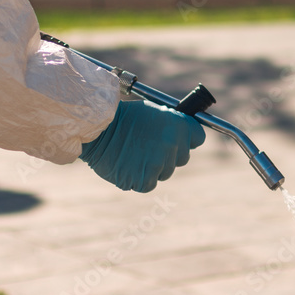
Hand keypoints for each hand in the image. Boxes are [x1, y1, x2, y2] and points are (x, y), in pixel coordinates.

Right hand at [80, 100, 205, 192]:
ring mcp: (159, 164)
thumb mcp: (153, 111)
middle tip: (148, 146)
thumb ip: (171, 125)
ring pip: (164, 172)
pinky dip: (138, 178)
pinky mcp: (144, 180)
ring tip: (132, 153)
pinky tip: (126, 164)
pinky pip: (148, 183)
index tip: (177, 139)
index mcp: (178, 125)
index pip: (197, 138)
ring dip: (152, 167)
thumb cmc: (121, 117)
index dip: (186, 138)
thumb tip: (182, 137)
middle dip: (168, 154)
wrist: (97, 129)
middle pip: (181, 158)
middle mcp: (172, 145)